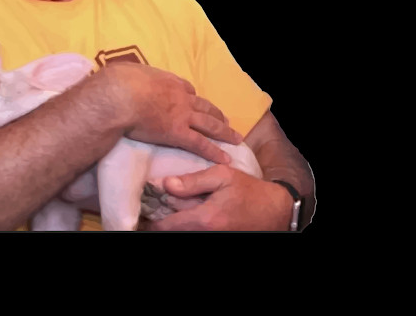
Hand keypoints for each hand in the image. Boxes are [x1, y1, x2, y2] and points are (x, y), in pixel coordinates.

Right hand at [91, 64, 242, 164]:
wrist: (120, 96)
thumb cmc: (118, 82)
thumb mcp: (128, 71)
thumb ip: (132, 76)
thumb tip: (125, 77)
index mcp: (168, 81)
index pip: (187, 89)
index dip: (192, 96)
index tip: (194, 100)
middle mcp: (180, 97)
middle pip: (204, 106)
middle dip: (216, 113)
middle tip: (225, 120)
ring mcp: (182, 115)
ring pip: (209, 123)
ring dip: (224, 131)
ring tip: (235, 138)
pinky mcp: (178, 133)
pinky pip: (201, 144)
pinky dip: (214, 151)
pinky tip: (224, 158)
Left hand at [142, 165, 293, 230]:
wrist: (274, 211)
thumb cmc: (248, 190)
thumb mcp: (222, 176)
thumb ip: (193, 181)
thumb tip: (165, 185)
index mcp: (204, 219)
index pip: (166, 226)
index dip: (150, 221)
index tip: (141, 213)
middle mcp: (205, 234)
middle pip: (173, 234)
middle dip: (159, 224)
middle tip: (148, 214)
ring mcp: (212, 239)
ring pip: (183, 234)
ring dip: (172, 226)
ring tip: (161, 216)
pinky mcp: (217, 239)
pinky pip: (193, 234)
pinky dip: (184, 228)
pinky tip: (180, 219)